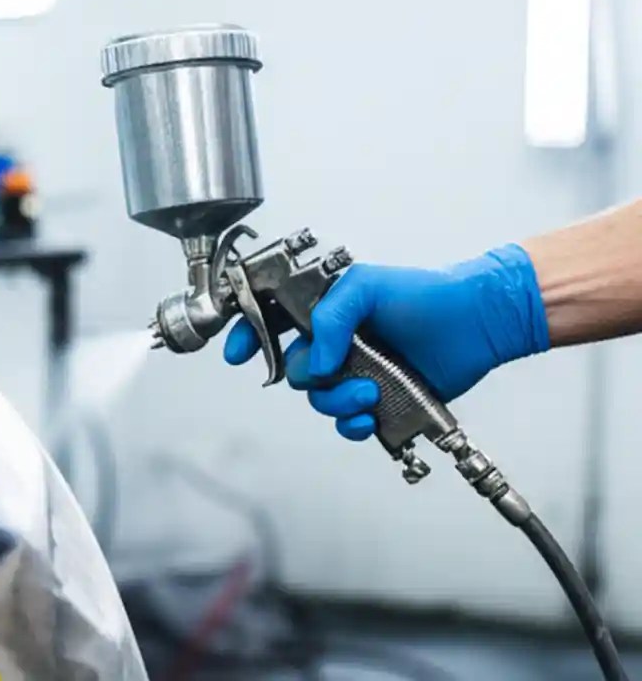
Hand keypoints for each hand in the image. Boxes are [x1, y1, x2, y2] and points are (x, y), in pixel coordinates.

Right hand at [222, 244, 549, 439]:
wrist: (474, 322)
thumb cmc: (423, 294)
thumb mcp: (364, 287)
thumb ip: (329, 318)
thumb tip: (317, 363)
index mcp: (321, 312)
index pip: (270, 323)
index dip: (247, 337)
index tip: (238, 354)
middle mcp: (334, 345)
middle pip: (293, 372)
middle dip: (310, 377)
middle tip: (340, 371)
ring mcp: (354, 373)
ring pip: (319, 402)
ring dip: (338, 403)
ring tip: (369, 393)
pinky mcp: (378, 401)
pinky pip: (348, 425)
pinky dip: (353, 425)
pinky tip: (370, 416)